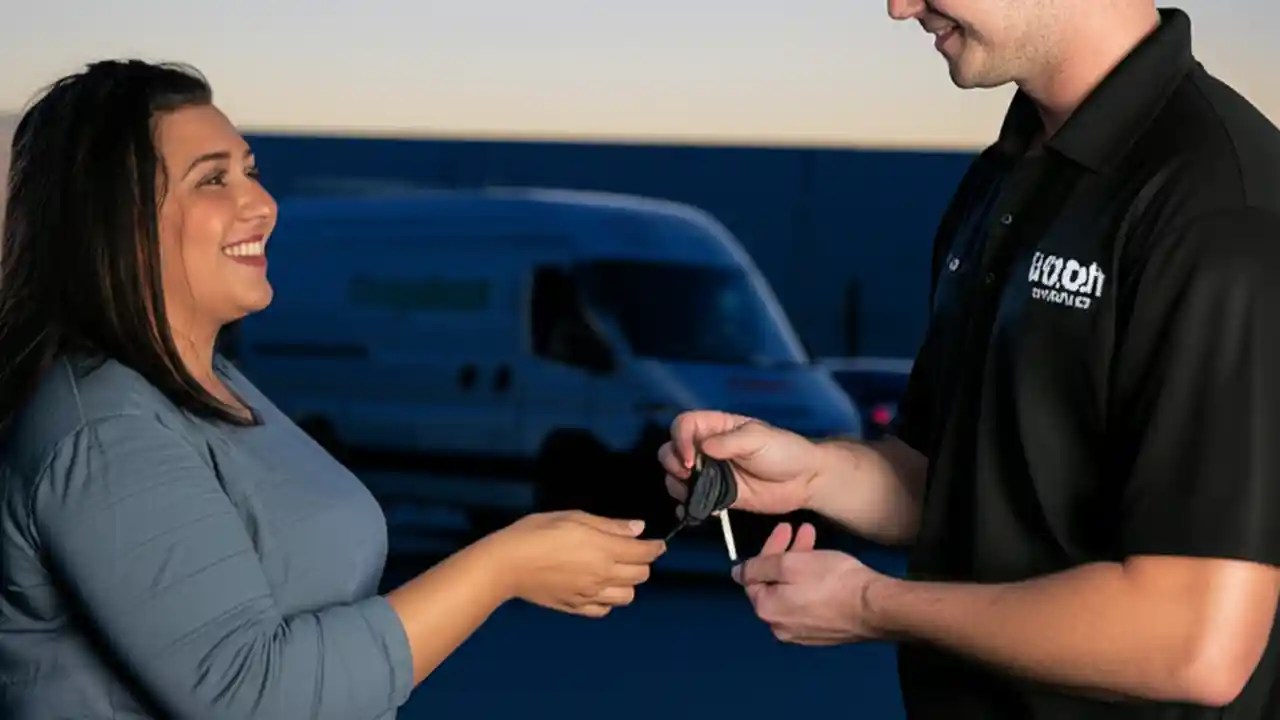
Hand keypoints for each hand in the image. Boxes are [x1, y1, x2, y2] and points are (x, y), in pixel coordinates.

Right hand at [485, 511, 665, 617]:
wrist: (507, 564)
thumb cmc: (536, 532)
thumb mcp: (573, 517)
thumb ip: (609, 525)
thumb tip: (638, 528)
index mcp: (603, 549)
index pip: (644, 553)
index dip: (656, 547)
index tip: (659, 543)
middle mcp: (602, 575)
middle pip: (641, 575)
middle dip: (644, 563)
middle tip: (633, 553)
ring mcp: (589, 594)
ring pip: (627, 596)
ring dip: (628, 583)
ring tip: (617, 571)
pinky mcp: (576, 607)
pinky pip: (604, 609)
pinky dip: (609, 600)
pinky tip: (599, 588)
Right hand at [658, 410, 823, 514]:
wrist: (805, 480)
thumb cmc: (785, 451)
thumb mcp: (759, 439)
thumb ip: (730, 442)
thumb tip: (704, 447)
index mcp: (717, 427)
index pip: (684, 425)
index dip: (680, 439)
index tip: (691, 458)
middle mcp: (709, 448)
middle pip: (672, 449)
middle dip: (672, 462)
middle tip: (688, 475)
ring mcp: (712, 473)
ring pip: (677, 476)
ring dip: (677, 485)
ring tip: (692, 494)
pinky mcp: (718, 495)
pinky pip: (693, 499)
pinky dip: (686, 505)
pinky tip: (692, 510)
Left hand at [732, 522, 883, 644]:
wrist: (874, 607)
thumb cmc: (832, 581)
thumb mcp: (790, 564)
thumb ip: (758, 567)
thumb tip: (736, 574)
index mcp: (767, 610)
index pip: (754, 576)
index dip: (768, 548)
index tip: (785, 528)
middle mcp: (780, 627)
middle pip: (774, 583)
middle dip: (786, 553)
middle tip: (802, 531)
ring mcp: (803, 633)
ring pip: (792, 591)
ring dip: (801, 565)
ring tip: (817, 544)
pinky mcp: (824, 633)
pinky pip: (809, 604)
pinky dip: (812, 583)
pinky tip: (825, 568)